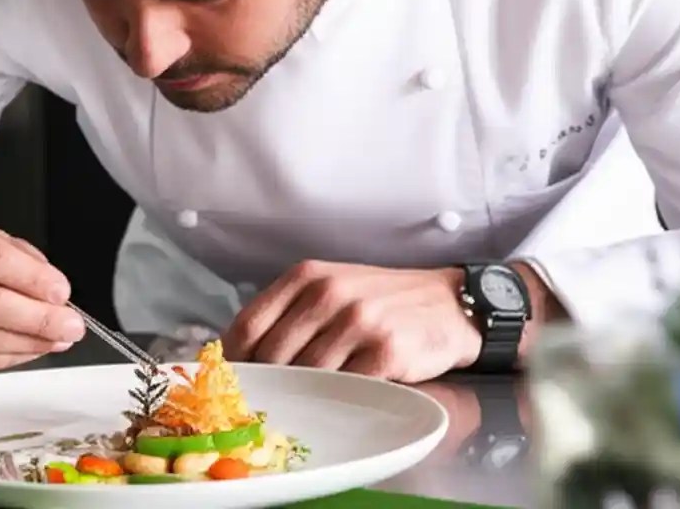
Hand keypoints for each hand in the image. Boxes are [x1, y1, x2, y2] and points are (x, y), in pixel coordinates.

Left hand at [221, 261, 481, 382]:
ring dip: (305, 395)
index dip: (234, 360)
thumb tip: (242, 357)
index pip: (249, 325)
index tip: (231, 381)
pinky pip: (346, 387)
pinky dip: (340, 399)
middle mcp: (328, 294)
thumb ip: (290, 313)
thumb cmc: (381, 300)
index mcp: (306, 276)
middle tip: (270, 401)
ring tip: (310, 403)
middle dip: (268, 384)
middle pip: (273, 356)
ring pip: (307, 376)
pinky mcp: (386, 351)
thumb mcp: (330, 287)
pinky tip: (344, 398)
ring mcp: (357, 322)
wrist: (448, 304)